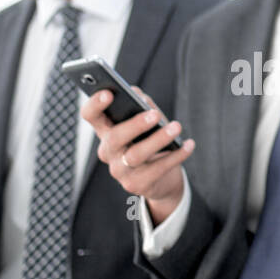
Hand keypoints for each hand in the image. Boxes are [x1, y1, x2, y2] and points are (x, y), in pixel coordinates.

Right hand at [81, 86, 192, 224]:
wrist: (160, 178)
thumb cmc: (149, 140)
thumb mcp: (145, 120)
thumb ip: (140, 104)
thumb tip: (140, 98)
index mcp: (105, 130)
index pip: (90, 115)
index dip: (95, 104)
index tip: (109, 93)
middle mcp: (107, 151)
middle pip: (115, 137)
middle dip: (135, 125)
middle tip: (154, 115)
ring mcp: (119, 170)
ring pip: (136, 155)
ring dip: (158, 140)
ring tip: (177, 128)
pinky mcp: (135, 185)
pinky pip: (157, 169)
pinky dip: (176, 155)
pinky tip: (189, 145)